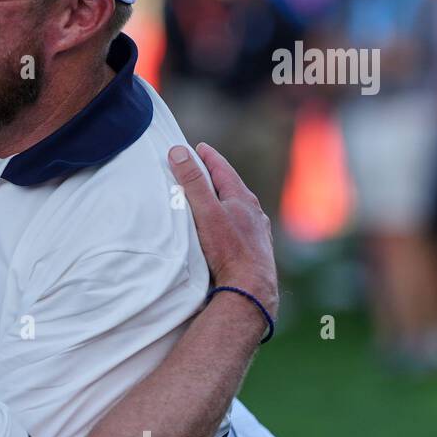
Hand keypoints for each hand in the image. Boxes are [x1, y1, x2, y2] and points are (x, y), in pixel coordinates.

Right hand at [168, 142, 278, 317]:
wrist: (250, 288)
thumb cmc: (228, 249)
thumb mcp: (205, 211)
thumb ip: (193, 182)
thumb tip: (179, 151)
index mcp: (242, 198)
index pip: (223, 169)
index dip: (208, 157)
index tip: (198, 148)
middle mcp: (254, 213)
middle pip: (232, 187)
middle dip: (216, 177)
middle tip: (200, 169)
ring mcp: (257, 232)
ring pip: (239, 209)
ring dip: (224, 201)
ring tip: (211, 199)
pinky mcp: (255, 250)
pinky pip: (241, 228)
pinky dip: (229, 221)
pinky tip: (225, 231)